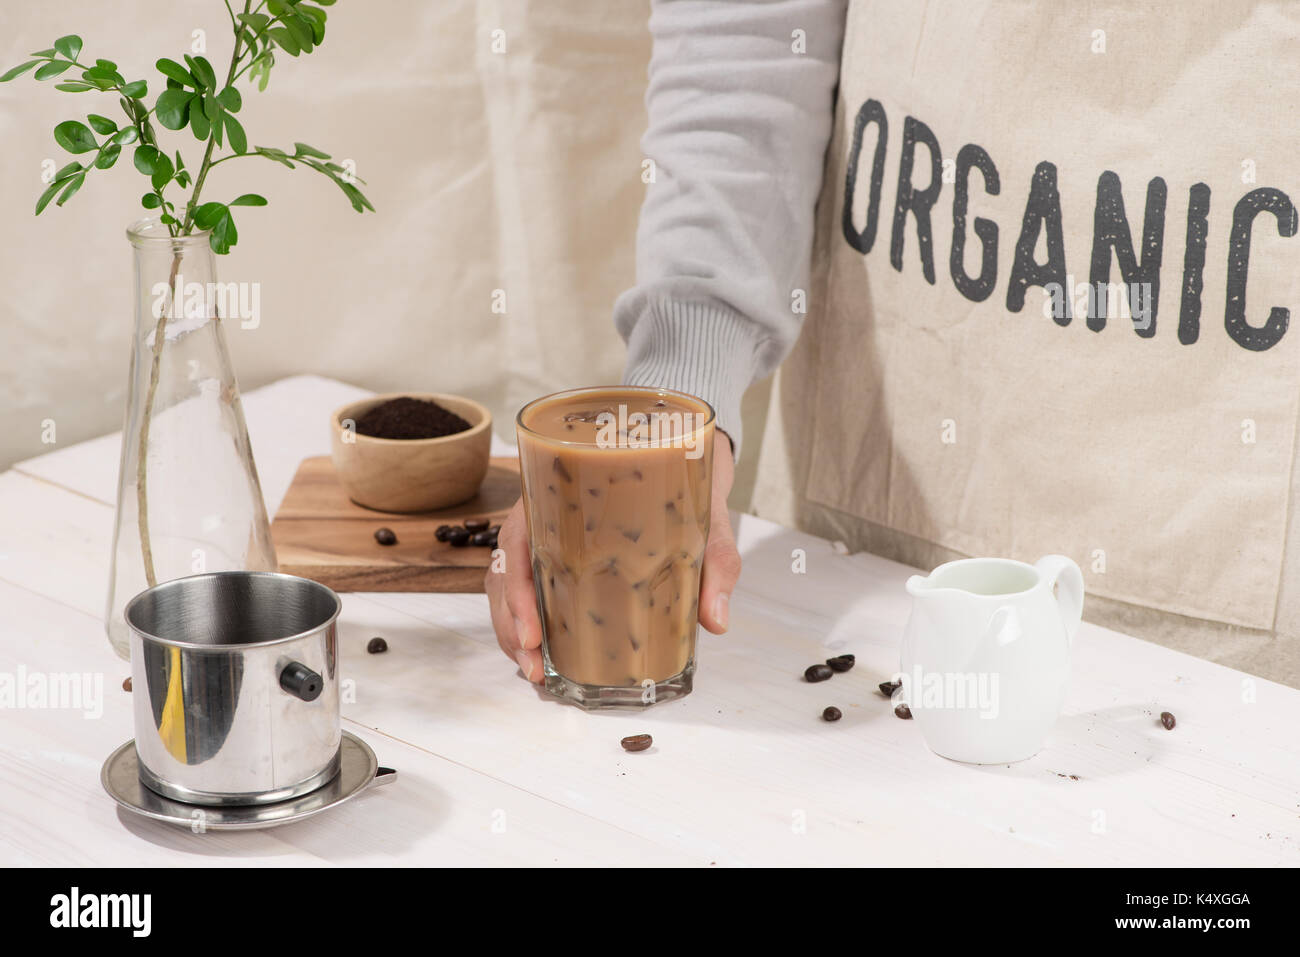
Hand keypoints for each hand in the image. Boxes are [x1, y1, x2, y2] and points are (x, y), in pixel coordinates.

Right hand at [487, 430, 740, 682]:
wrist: (685, 461)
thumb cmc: (684, 484)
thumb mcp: (705, 518)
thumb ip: (715, 563)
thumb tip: (716, 622)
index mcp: (562, 494)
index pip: (517, 540)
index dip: (515, 591)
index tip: (532, 634)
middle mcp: (546, 516)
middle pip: (504, 572)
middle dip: (510, 627)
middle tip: (535, 668)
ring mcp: (548, 538)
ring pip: (508, 586)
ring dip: (513, 632)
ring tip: (537, 671)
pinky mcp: (559, 558)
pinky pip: (529, 590)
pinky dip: (527, 625)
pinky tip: (543, 655)